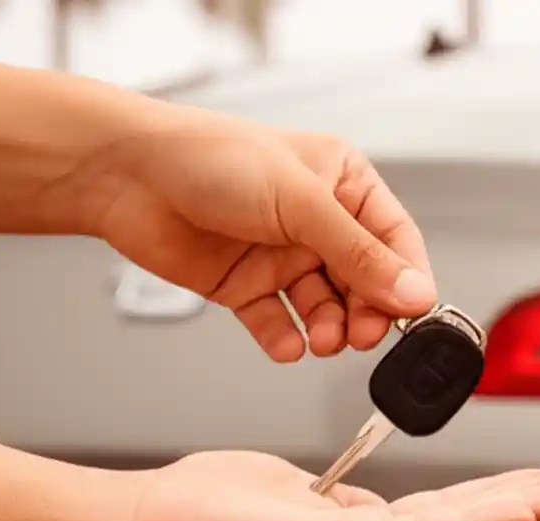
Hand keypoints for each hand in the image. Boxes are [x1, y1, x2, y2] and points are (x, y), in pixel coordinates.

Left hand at [83, 108, 436, 361]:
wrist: (126, 175)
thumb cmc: (209, 158)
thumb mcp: (301, 202)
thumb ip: (359, 254)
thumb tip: (412, 292)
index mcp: (342, 183)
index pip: (394, 240)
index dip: (405, 279)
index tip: (412, 315)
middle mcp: (315, 221)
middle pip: (363, 282)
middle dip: (365, 313)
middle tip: (361, 335)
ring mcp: (280, 254)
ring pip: (323, 307)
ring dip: (327, 329)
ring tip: (320, 339)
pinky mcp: (245, 284)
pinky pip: (276, 322)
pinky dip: (284, 338)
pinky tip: (286, 343)